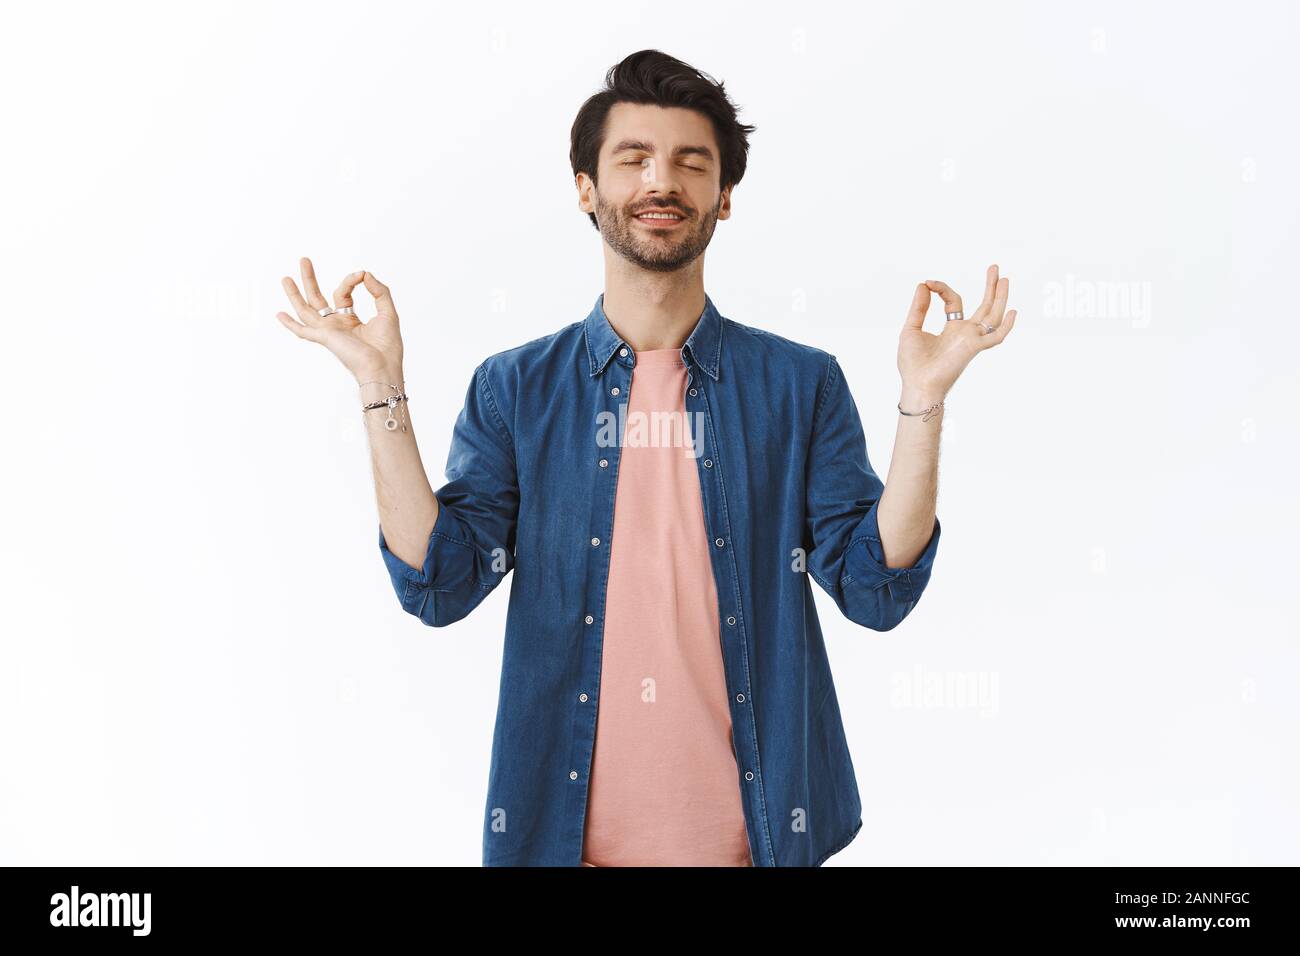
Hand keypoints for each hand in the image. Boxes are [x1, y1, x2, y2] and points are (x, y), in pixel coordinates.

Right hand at [276, 257, 404, 381]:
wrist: (383, 366)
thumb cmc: (387, 346)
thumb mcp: (387, 312)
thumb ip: (379, 291)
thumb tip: (365, 274)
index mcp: (350, 321)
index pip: (343, 294)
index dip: (350, 280)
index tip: (361, 275)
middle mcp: (336, 326)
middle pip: (317, 299)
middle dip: (309, 279)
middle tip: (304, 260)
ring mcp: (328, 332)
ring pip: (306, 310)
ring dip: (295, 294)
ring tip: (285, 278)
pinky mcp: (324, 338)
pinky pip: (303, 331)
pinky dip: (290, 324)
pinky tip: (279, 314)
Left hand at [897, 264, 1017, 401]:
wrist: (916, 384)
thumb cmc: (912, 363)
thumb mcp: (911, 329)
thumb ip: (919, 308)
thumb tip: (923, 285)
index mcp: (950, 329)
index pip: (954, 301)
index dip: (942, 289)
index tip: (928, 283)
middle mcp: (964, 333)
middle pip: (983, 306)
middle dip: (990, 287)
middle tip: (995, 268)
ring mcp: (971, 340)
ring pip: (992, 315)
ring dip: (999, 297)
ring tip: (1003, 278)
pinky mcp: (973, 347)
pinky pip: (995, 337)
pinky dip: (1005, 326)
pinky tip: (1012, 312)